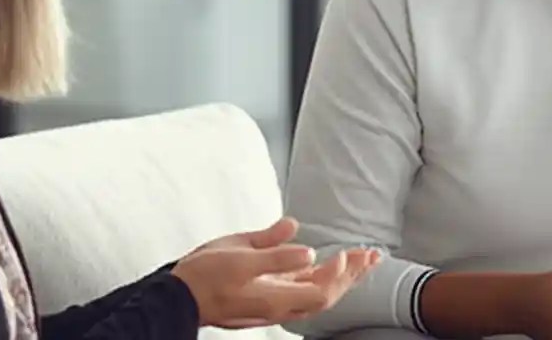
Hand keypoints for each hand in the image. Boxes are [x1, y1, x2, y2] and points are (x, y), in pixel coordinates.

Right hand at [171, 217, 379, 328]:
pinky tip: (322, 262)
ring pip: (316, 292)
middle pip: (326, 295)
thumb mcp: (238, 256)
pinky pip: (300, 289)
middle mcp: (278, 305)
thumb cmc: (204, 276)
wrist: (178, 297)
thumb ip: (272, 249)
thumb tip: (305, 245)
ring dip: (340, 276)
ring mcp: (272, 302)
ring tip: (360, 259)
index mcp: (274, 297)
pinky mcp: (264, 296)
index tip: (346, 252)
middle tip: (373, 255)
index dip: (338, 275)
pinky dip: (319, 276)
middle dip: (351, 275)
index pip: (320, 292)